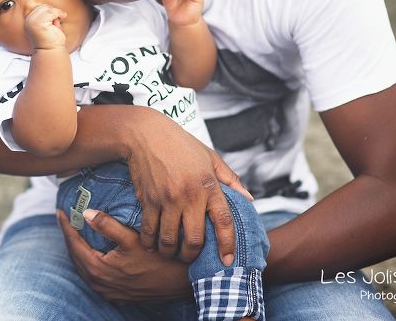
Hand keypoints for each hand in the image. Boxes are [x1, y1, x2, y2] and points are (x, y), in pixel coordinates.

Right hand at [25, 4, 66, 49]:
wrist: (50, 51)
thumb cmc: (51, 40)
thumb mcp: (47, 25)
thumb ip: (47, 16)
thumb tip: (53, 8)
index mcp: (29, 20)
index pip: (40, 8)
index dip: (49, 13)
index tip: (53, 22)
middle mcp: (29, 20)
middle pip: (44, 7)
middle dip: (52, 13)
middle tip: (55, 24)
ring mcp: (33, 21)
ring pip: (48, 9)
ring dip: (56, 15)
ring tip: (55, 26)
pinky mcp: (39, 23)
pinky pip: (52, 12)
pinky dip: (58, 15)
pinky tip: (58, 24)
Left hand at [57, 209, 192, 301]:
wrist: (181, 283)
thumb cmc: (160, 259)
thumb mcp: (134, 238)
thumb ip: (108, 225)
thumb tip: (87, 213)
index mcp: (99, 268)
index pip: (74, 244)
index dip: (66, 226)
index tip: (60, 211)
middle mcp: (99, 283)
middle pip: (75, 257)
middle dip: (69, 237)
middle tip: (65, 219)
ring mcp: (107, 291)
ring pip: (83, 268)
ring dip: (77, 250)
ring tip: (76, 232)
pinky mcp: (116, 294)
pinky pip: (93, 277)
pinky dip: (87, 262)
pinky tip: (92, 252)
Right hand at [124, 110, 252, 263]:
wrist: (146, 134)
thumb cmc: (180, 144)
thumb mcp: (210, 157)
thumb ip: (230, 179)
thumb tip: (249, 199)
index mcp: (209, 185)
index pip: (223, 221)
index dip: (227, 244)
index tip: (228, 261)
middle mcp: (189, 195)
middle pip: (193, 240)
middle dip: (191, 255)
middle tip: (189, 256)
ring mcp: (167, 199)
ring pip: (168, 240)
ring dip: (169, 252)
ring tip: (170, 252)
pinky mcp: (148, 199)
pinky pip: (149, 230)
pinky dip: (149, 242)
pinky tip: (151, 243)